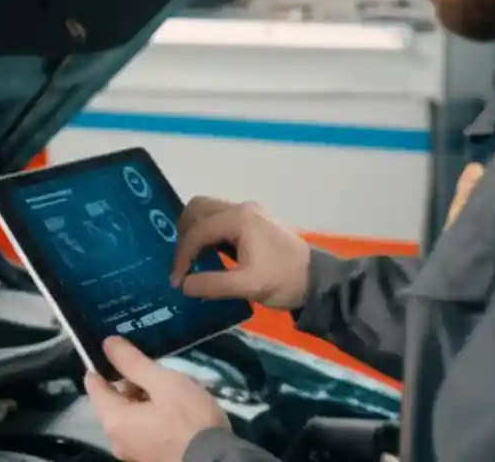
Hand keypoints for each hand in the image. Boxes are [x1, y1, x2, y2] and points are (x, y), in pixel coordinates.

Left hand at [84, 336, 229, 461]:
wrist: (216, 461)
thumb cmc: (189, 420)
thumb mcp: (163, 383)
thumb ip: (133, 363)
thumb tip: (107, 343)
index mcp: (113, 420)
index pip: (93, 384)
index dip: (104, 363)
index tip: (123, 350)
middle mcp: (116, 440)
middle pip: (114, 400)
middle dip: (133, 382)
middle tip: (160, 371)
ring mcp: (132, 452)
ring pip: (131, 414)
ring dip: (147, 397)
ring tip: (175, 388)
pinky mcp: (149, 458)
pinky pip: (143, 428)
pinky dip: (154, 414)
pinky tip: (178, 408)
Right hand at [169, 196, 311, 309]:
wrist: (316, 280)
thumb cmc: (283, 281)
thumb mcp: (247, 287)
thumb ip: (212, 284)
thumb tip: (183, 285)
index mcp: (239, 219)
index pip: (198, 230)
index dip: (183, 254)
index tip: (177, 279)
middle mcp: (241, 207)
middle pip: (198, 208)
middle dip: (184, 234)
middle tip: (182, 261)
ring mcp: (248, 211)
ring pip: (207, 209)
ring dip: (194, 230)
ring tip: (192, 258)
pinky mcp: (253, 219)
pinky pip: (219, 217)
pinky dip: (207, 231)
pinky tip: (208, 253)